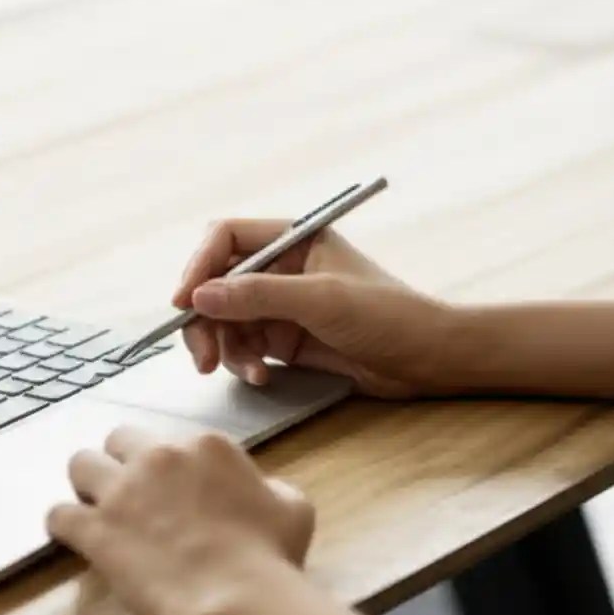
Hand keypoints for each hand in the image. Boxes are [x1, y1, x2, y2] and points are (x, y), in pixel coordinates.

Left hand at [47, 428, 323, 614]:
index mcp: (205, 446)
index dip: (170, 466)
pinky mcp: (95, 527)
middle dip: (121, 462)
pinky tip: (73, 536)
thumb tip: (261, 488)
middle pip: (119, 439)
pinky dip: (62, 524)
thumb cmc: (270, 556)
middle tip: (129, 493)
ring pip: (80, 464)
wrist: (236, 594)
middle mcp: (158, 456)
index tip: (174, 490)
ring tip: (95, 507)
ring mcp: (122, 490)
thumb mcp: (292, 509)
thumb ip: (270, 487)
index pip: (172, 441)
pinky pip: (57, 514)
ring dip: (86, 485)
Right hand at [172, 219, 456, 397]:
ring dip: (223, 347)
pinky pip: (243, 346)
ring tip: (244, 371)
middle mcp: (279, 267)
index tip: (184, 301)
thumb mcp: (322, 300)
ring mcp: (279, 304)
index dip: (198, 267)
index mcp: (291, 239)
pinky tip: (261, 376)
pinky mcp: (283, 338)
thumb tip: (201, 296)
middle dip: (204, 319)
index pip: (224, 239)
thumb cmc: (389, 315)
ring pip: (224, 320)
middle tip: (201, 355)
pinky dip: (243, 362)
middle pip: (215, 284)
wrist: (429, 359)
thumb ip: (259, 295)